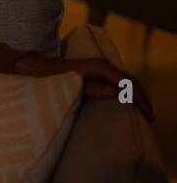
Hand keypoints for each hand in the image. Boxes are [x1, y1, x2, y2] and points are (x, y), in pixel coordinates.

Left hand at [14, 53, 154, 121]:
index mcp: (97, 67)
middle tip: (150, 117)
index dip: (140, 97)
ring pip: (126, 81)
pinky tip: (130, 104)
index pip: (127, 82)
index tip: (148, 114)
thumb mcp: (66, 87)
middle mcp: (102, 65)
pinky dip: (128, 93)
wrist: (32, 68)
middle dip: (143, 98)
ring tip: (145, 113)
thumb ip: (90, 89)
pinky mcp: (96, 73)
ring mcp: (99, 68)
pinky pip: (118, 82)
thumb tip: (117, 93)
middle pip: (131, 81)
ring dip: (137, 95)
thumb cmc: (45, 78)